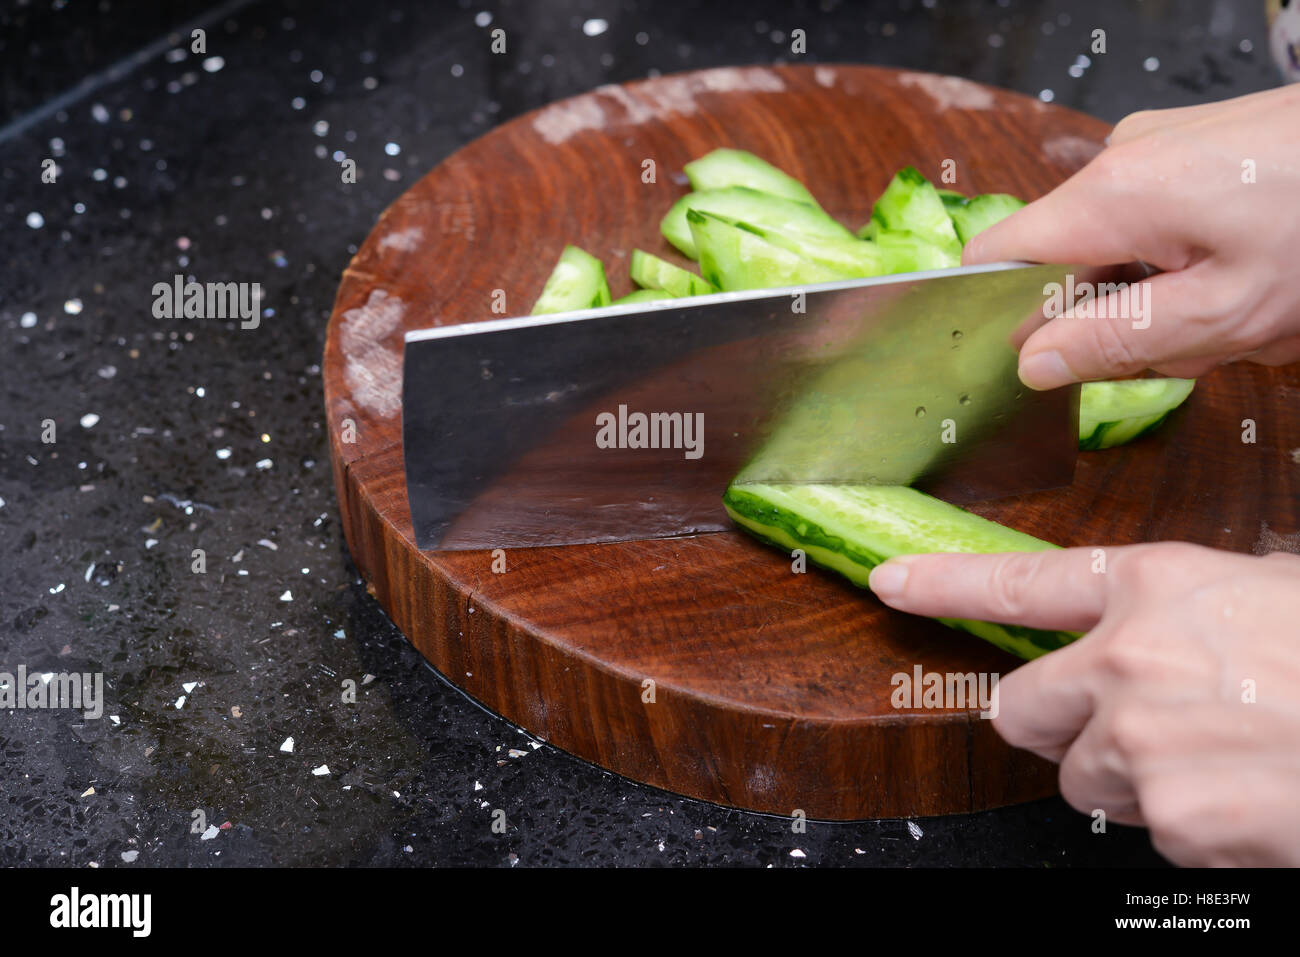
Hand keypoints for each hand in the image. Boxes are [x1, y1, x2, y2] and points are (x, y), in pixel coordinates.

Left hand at [867, 543, 1299, 865]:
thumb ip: (1195, 605)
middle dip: (1048, 722)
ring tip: (1210, 759)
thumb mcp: (1271, 590)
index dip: (944, 585)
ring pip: (1082, 779)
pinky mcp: (1171, 822)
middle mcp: (1128, 662)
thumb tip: (1165, 625)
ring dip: (1126, 777)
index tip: (894, 585)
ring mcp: (1141, 746)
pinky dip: (1184, 825)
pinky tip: (1241, 796)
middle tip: (1105, 723)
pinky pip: (1147, 830)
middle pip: (1018, 708)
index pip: (1017, 582)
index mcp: (1155, 588)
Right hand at [963, 84, 1299, 388]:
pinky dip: (1195, 261)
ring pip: (1122, 247)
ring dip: (1170, 294)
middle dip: (1122, 316)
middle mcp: (1122, 156)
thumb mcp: (1225, 313)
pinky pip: (1161, 219)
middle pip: (1068, 260)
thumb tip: (1031, 362)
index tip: (1042, 360)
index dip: (1002, 316)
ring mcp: (1160, 145)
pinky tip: (1254, 273)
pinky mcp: (1196, 146)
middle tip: (1201, 342)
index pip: (996, 258)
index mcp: (1112, 194)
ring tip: (1249, 307)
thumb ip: (1115, 342)